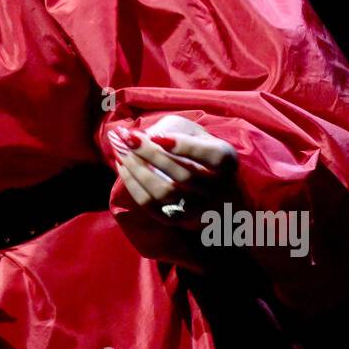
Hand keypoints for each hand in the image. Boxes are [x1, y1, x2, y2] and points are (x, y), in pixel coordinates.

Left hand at [107, 114, 237, 219]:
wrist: (208, 187)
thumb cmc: (197, 150)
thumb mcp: (194, 131)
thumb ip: (173, 129)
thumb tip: (142, 135)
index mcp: (227, 161)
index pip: (212, 156)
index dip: (184, 146)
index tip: (156, 135)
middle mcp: (217, 188)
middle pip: (183, 174)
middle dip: (150, 153)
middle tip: (127, 137)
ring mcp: (198, 208)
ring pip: (165, 192)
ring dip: (137, 169)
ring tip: (121, 150)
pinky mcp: (177, 220)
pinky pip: (151, 205)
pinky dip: (133, 185)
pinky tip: (122, 166)